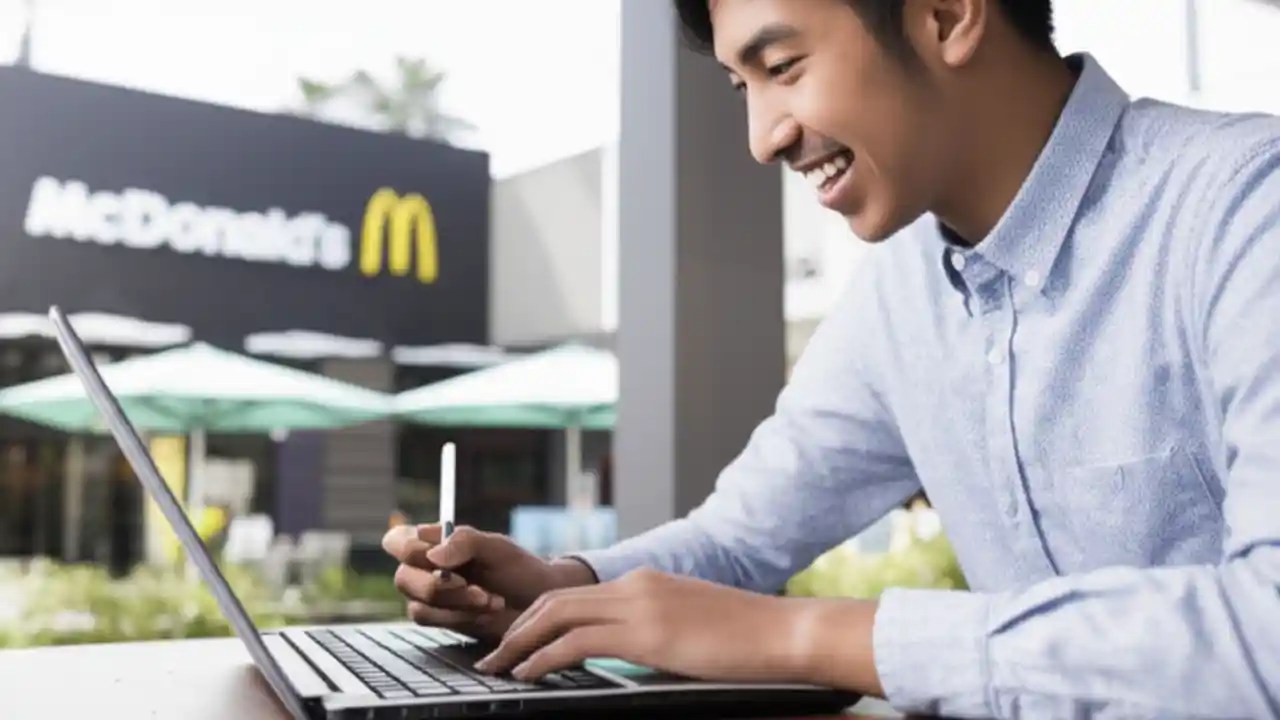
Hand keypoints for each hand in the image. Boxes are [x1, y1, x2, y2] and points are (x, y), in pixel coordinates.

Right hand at [382, 523, 596, 641]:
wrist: (537, 601)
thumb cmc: (517, 568)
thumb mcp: (496, 547)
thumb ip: (465, 542)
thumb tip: (432, 556)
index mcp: (432, 541)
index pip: (396, 541)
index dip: (409, 549)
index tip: (438, 557)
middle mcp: (423, 568)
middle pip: (403, 578)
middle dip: (439, 586)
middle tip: (471, 586)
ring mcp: (429, 596)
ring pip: (418, 605)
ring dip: (456, 603)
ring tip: (491, 598)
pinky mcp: (441, 619)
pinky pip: (432, 621)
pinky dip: (459, 616)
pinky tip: (487, 609)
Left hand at [473, 568, 854, 686]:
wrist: (783, 632)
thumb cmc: (747, 639)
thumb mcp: (690, 628)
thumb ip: (655, 631)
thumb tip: (631, 655)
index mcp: (645, 582)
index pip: (575, 595)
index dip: (538, 618)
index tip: (515, 642)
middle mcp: (635, 585)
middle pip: (555, 600)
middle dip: (516, 628)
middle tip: (492, 656)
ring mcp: (638, 605)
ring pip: (557, 616)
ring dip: (519, 643)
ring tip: (498, 668)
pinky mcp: (644, 634)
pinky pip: (575, 642)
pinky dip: (542, 658)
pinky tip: (528, 674)